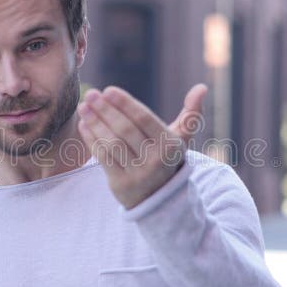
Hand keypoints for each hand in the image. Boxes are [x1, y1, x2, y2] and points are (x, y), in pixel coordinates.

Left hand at [77, 84, 207, 208]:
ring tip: (84, 107)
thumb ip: (191, 114)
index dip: (125, 103)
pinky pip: (103, 157)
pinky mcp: (120, 184)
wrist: (159, 198)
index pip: (143, 119)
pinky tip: (84, 124)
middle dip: (106, 110)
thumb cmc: (166, 158)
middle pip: (125, 129)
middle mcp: (155, 161)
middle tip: (91, 94)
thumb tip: (202, 87)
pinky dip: (91, 139)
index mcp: (170, 145)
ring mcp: (137, 174)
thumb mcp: (181, 138)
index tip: (108, 90)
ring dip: (95, 122)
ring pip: (112, 143)